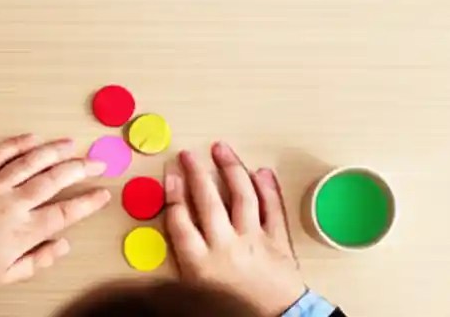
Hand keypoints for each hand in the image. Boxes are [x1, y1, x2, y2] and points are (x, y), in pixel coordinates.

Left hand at [0, 135, 111, 289]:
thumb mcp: (4, 276)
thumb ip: (38, 260)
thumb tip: (64, 245)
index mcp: (22, 232)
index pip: (65, 213)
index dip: (88, 202)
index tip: (103, 193)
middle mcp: (11, 204)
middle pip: (54, 180)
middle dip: (80, 169)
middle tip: (97, 162)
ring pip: (30, 162)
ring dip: (54, 151)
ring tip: (71, 144)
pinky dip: (16, 144)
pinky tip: (32, 138)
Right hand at [164, 142, 305, 315]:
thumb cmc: (232, 310)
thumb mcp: (196, 290)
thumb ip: (184, 256)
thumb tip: (173, 222)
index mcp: (200, 263)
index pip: (179, 220)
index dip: (173, 194)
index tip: (170, 174)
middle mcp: (225, 247)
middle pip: (208, 202)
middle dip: (196, 174)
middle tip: (187, 154)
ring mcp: (254, 241)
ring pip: (242, 197)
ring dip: (230, 169)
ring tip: (220, 148)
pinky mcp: (278, 241)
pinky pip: (273, 209)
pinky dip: (268, 188)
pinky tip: (261, 172)